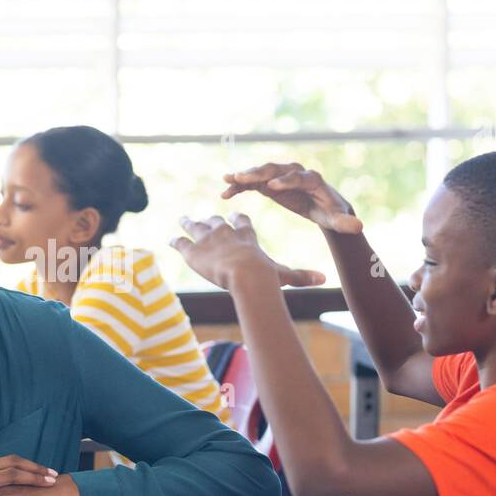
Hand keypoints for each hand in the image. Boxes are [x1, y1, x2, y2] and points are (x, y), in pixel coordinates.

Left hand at [170, 213, 325, 290]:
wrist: (245, 276)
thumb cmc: (265, 276)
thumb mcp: (284, 275)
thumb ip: (302, 276)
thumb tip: (325, 280)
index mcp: (246, 236)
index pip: (241, 222)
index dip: (238, 219)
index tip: (234, 216)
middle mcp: (226, 233)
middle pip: (216, 221)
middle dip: (211, 219)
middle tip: (206, 218)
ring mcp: (208, 239)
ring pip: (196, 226)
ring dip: (189, 222)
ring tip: (183, 219)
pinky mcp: (192, 250)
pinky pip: (180, 242)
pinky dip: (175, 240)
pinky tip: (170, 240)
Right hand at [222, 162, 361, 233]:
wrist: (323, 206)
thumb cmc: (331, 212)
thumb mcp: (337, 219)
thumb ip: (345, 223)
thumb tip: (359, 226)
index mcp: (312, 180)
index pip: (298, 177)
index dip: (286, 181)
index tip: (272, 186)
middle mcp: (294, 173)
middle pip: (275, 169)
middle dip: (259, 172)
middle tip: (243, 177)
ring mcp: (280, 176)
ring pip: (261, 172)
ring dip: (244, 175)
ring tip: (227, 180)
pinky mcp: (270, 183)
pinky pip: (253, 182)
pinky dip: (240, 185)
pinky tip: (225, 192)